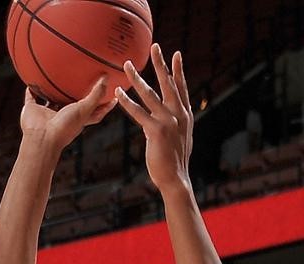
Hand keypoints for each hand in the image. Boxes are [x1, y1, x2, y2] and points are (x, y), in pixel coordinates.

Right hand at [20, 80, 115, 157]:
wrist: (42, 138)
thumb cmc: (65, 127)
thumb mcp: (85, 109)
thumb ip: (96, 95)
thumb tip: (107, 78)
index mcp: (78, 118)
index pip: (94, 111)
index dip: (104, 104)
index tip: (113, 95)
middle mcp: (63, 115)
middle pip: (71, 103)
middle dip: (76, 94)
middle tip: (83, 80)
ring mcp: (47, 113)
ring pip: (51, 99)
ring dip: (52, 91)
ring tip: (56, 77)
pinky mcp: (33, 110)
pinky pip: (31, 97)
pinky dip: (30, 90)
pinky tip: (31, 81)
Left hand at [115, 45, 193, 196]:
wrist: (175, 178)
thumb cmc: (174, 161)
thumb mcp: (178, 138)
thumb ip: (172, 125)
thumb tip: (164, 121)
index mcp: (184, 114)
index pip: (181, 87)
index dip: (178, 70)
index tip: (176, 54)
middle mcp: (178, 114)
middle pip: (168, 83)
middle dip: (160, 64)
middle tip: (155, 46)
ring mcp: (168, 121)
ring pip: (150, 94)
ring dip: (137, 78)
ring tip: (127, 65)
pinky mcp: (156, 131)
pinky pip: (138, 113)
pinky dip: (127, 102)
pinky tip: (118, 93)